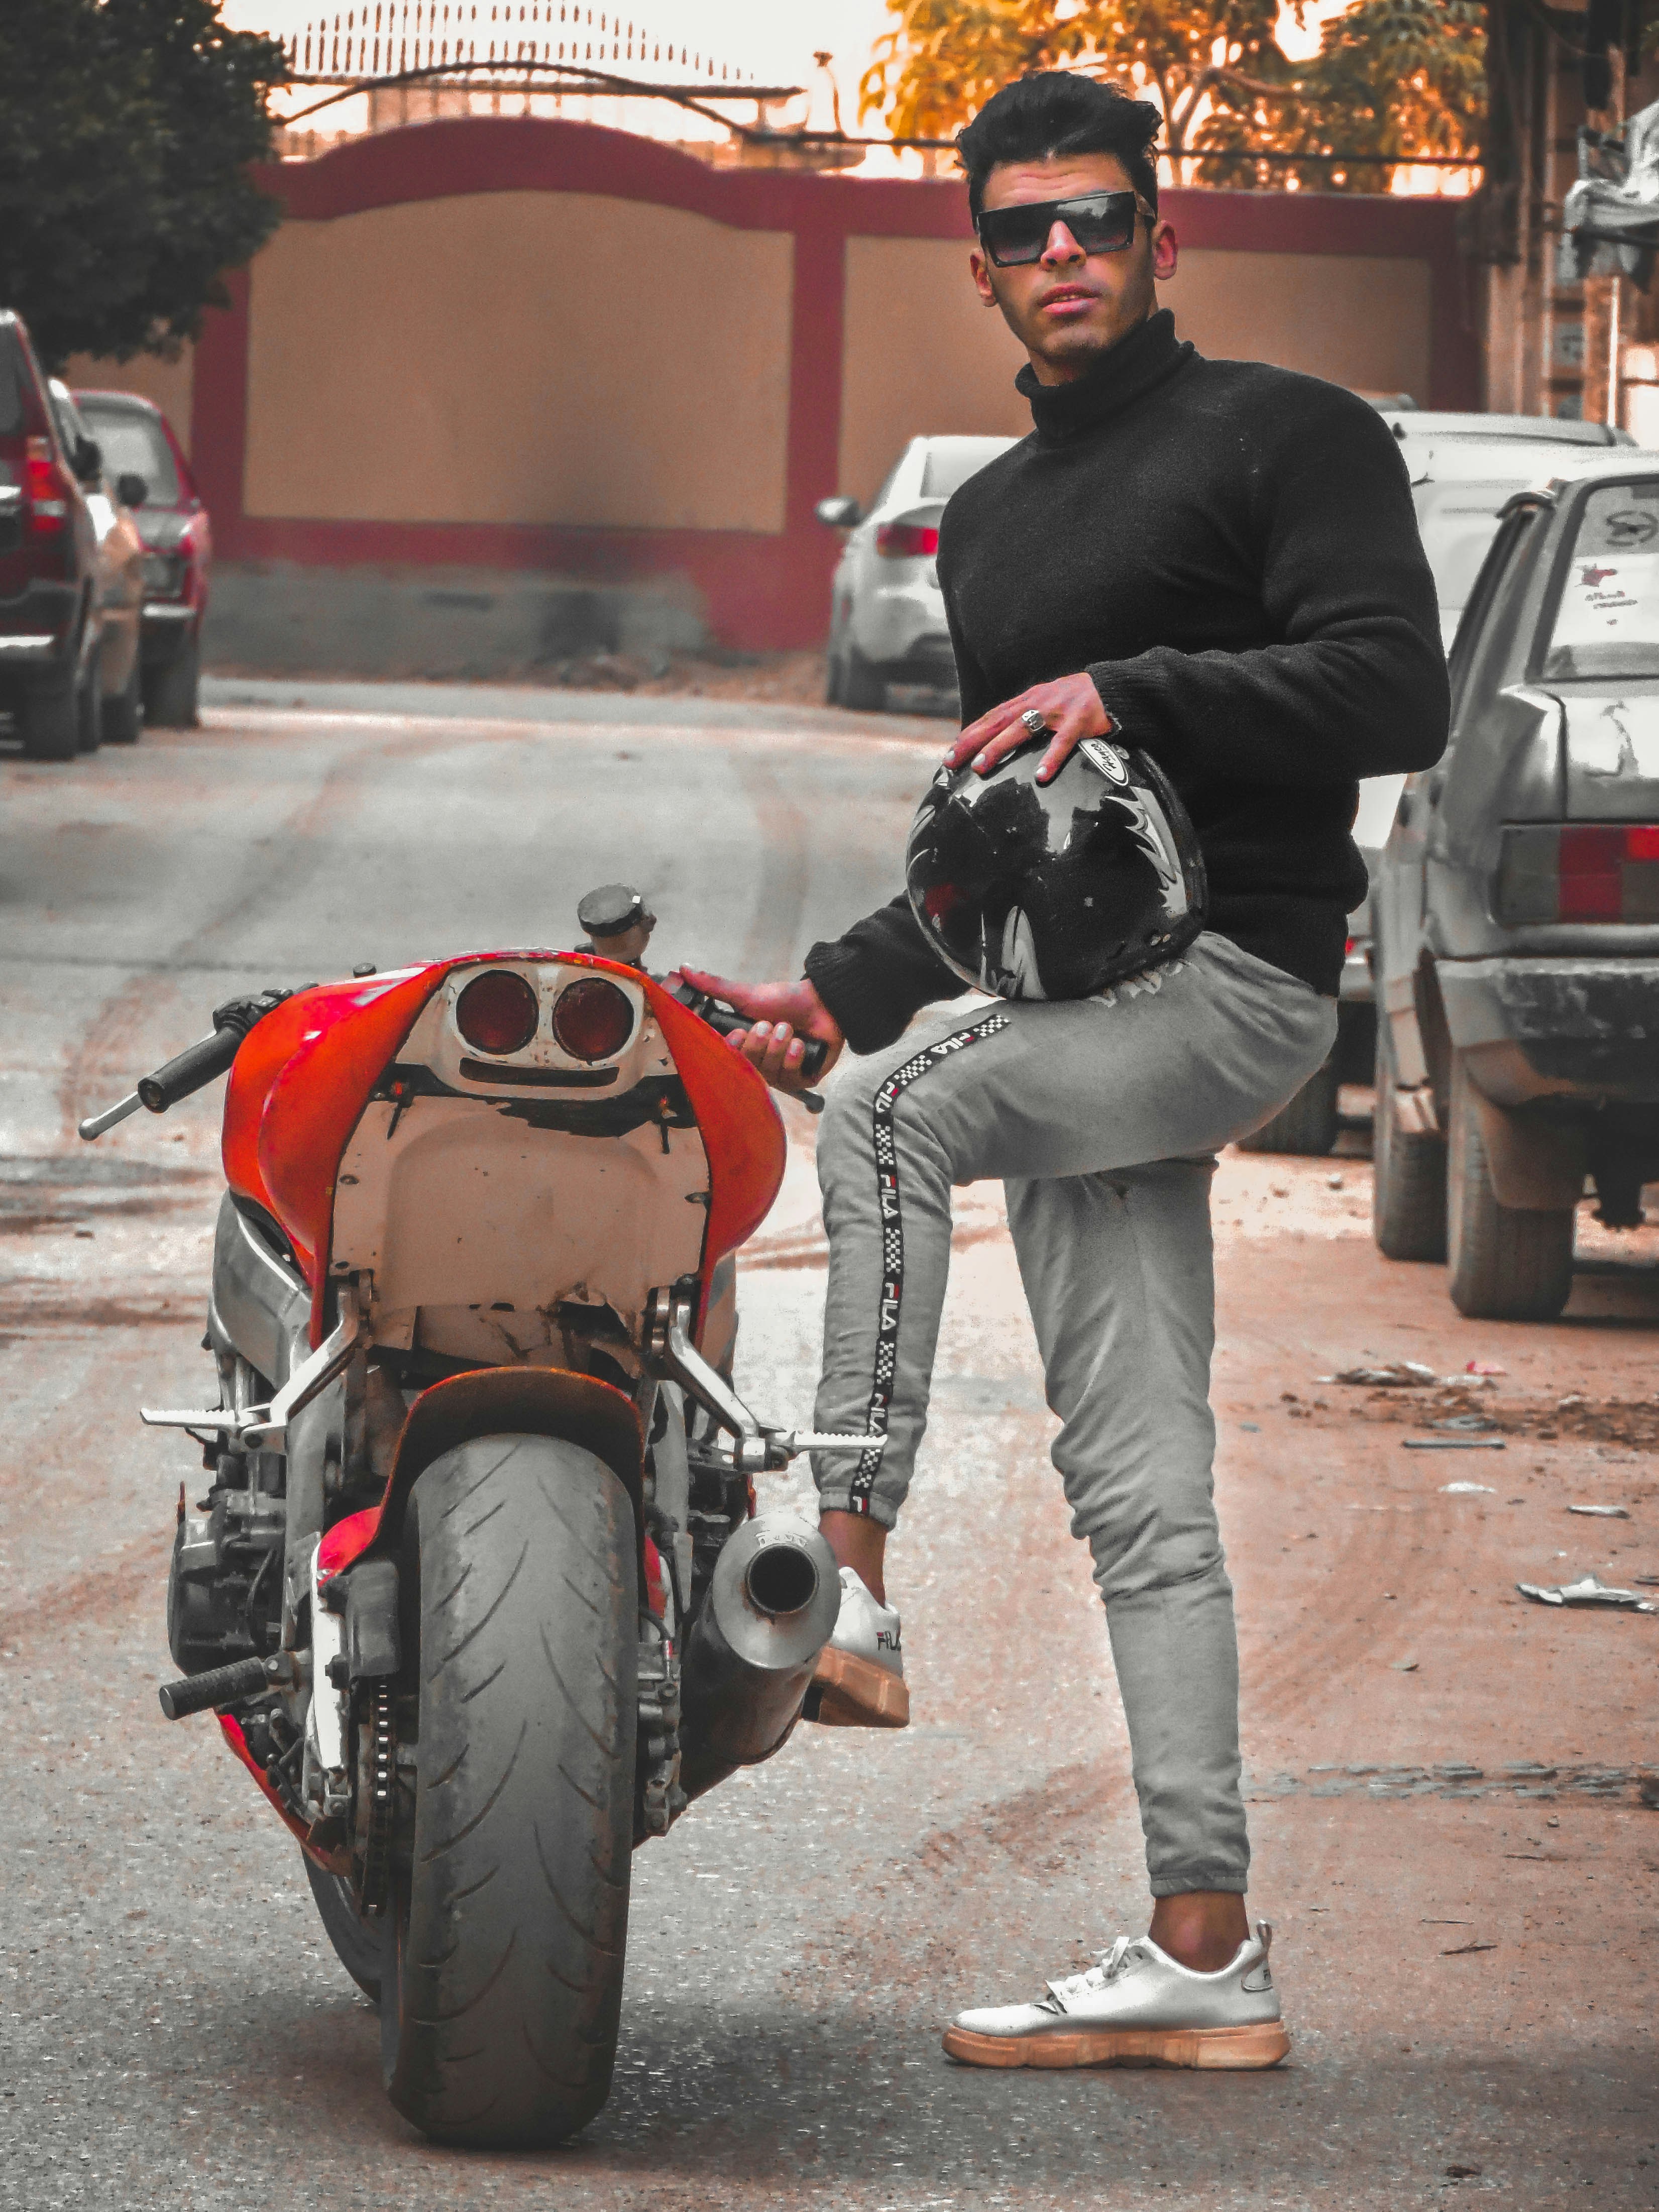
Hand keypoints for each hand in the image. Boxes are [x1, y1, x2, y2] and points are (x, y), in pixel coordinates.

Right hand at [673, 969, 843, 1095]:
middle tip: (771, 1024)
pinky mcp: (801, 1080)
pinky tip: (801, 1044)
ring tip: (790, 1028)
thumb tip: (683, 968)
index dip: (736, 1047)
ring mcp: (779, 1074)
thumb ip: (714, 986)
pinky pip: (790, 1079)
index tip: (741, 1031)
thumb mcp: (746, 994)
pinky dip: (794, 1057)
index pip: (729, 1058)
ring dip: (780, 1046)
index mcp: (743, 1047)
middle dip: (761, 1041)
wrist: (823, 1003)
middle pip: (749, 1065)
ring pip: (770, 1072)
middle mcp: (758, 1064)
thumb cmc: (785, 999)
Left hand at [942, 671, 1113, 784]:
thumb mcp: (1047, 702)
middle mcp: (1038, 701)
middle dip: (973, 741)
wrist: (1113, 687)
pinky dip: (1051, 758)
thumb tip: (1002, 739)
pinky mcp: (1080, 721)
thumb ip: (1026, 717)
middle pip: (998, 721)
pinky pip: (1063, 742)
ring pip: (1022, 729)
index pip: (992, 716)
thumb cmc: (1077, 700)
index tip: (951, 752)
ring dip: (999, 748)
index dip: (970, 733)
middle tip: (952, 761)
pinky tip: (1041, 776)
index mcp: (1028, 699)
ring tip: (981, 766)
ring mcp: (1058, 710)